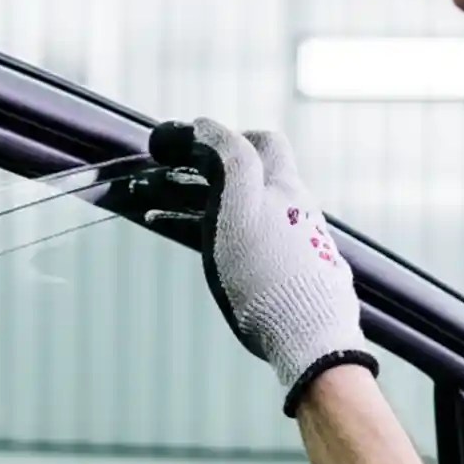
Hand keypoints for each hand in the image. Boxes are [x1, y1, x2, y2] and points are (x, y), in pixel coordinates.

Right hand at [135, 118, 377, 415]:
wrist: (307, 338)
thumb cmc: (267, 273)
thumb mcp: (240, 203)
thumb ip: (227, 158)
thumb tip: (206, 125)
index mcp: (285, 186)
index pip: (259, 141)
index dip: (222, 137)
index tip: (181, 147)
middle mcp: (296, 209)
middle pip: (247, 177)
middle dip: (201, 175)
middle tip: (161, 182)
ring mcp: (296, 244)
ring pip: (242, 211)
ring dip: (200, 206)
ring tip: (157, 215)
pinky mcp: (292, 275)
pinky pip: (248, 242)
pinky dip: (217, 235)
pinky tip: (201, 251)